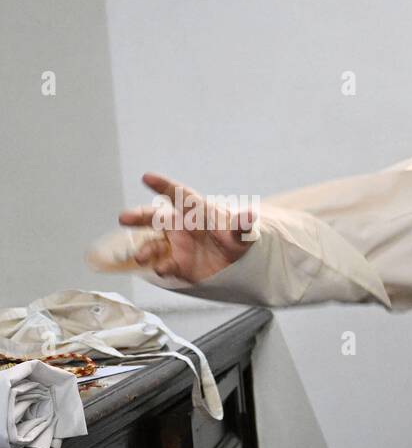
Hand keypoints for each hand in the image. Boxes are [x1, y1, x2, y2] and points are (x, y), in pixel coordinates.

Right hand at [118, 173, 255, 282]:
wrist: (236, 258)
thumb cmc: (234, 235)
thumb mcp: (242, 230)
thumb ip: (242, 224)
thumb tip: (250, 216)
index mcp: (192, 209)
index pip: (177, 194)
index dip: (162, 185)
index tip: (147, 178)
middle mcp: (177, 225)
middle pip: (153, 218)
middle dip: (138, 217)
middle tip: (124, 218)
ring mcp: (174, 245)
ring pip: (153, 244)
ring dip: (145, 249)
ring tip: (141, 257)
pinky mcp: (177, 264)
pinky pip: (165, 264)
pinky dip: (161, 267)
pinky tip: (161, 269)